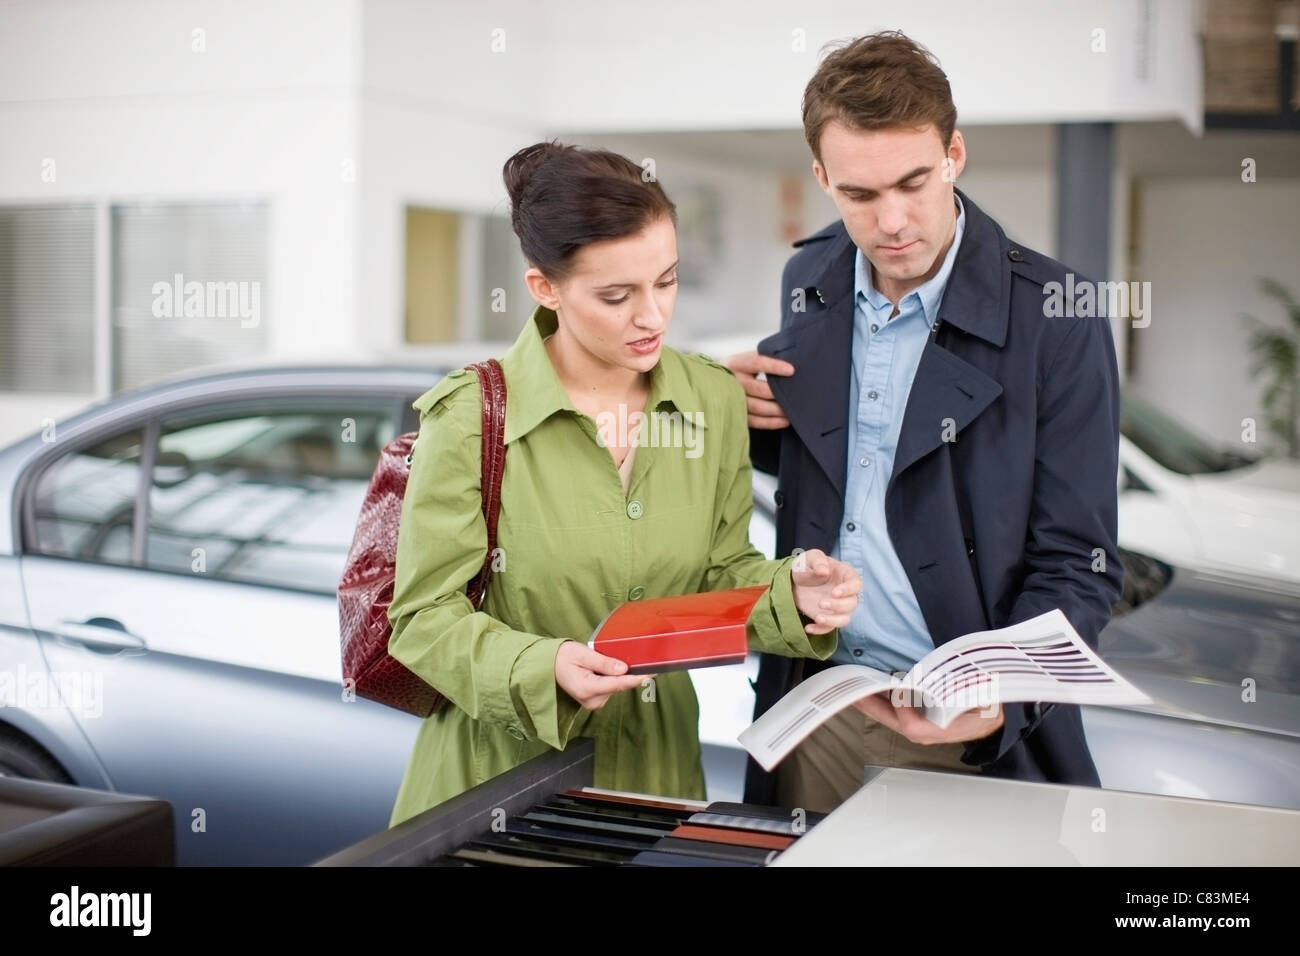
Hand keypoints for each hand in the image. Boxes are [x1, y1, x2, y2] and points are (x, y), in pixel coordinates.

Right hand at [554, 641, 649, 710]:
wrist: (550, 666)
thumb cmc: (564, 657)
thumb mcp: (583, 654)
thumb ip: (604, 663)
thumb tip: (623, 669)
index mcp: (586, 688)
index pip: (617, 684)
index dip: (635, 679)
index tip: (650, 674)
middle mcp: (591, 700)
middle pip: (618, 686)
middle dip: (625, 673)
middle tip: (622, 657)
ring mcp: (593, 703)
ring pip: (616, 687)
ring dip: (616, 675)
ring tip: (600, 663)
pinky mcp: (596, 701)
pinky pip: (611, 688)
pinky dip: (612, 679)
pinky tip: (602, 671)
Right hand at [724, 350, 794, 429]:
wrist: (715, 383)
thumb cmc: (740, 370)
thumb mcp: (747, 359)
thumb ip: (765, 358)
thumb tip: (791, 362)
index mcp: (736, 363)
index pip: (756, 362)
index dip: (774, 366)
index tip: (791, 370)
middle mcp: (732, 381)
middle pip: (757, 388)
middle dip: (778, 394)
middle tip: (796, 396)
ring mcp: (732, 400)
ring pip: (756, 407)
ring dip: (776, 410)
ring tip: (792, 411)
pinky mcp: (736, 414)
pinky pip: (754, 421)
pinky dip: (771, 422)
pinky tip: (784, 421)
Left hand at [790, 548, 861, 634]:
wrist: (794, 581)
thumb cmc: (807, 566)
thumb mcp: (810, 558)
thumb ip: (817, 561)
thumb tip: (824, 571)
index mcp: (845, 575)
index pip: (856, 584)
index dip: (848, 590)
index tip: (834, 593)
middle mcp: (846, 593)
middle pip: (852, 603)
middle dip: (838, 606)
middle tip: (821, 603)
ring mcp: (838, 607)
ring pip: (845, 619)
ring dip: (833, 621)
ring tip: (818, 618)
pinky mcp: (828, 617)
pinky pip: (830, 628)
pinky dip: (820, 630)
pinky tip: (809, 628)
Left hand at [852, 694, 1004, 744]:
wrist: (991, 721)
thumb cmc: (986, 709)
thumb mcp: (982, 700)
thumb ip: (967, 691)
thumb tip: (958, 679)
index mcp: (943, 730)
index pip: (913, 726)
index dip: (902, 710)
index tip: (897, 689)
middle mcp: (926, 733)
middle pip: (892, 723)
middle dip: (871, 706)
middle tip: (853, 690)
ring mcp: (920, 729)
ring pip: (889, 718)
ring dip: (872, 703)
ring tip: (855, 687)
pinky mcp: (917, 721)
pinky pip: (893, 713)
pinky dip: (880, 702)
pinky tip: (870, 690)